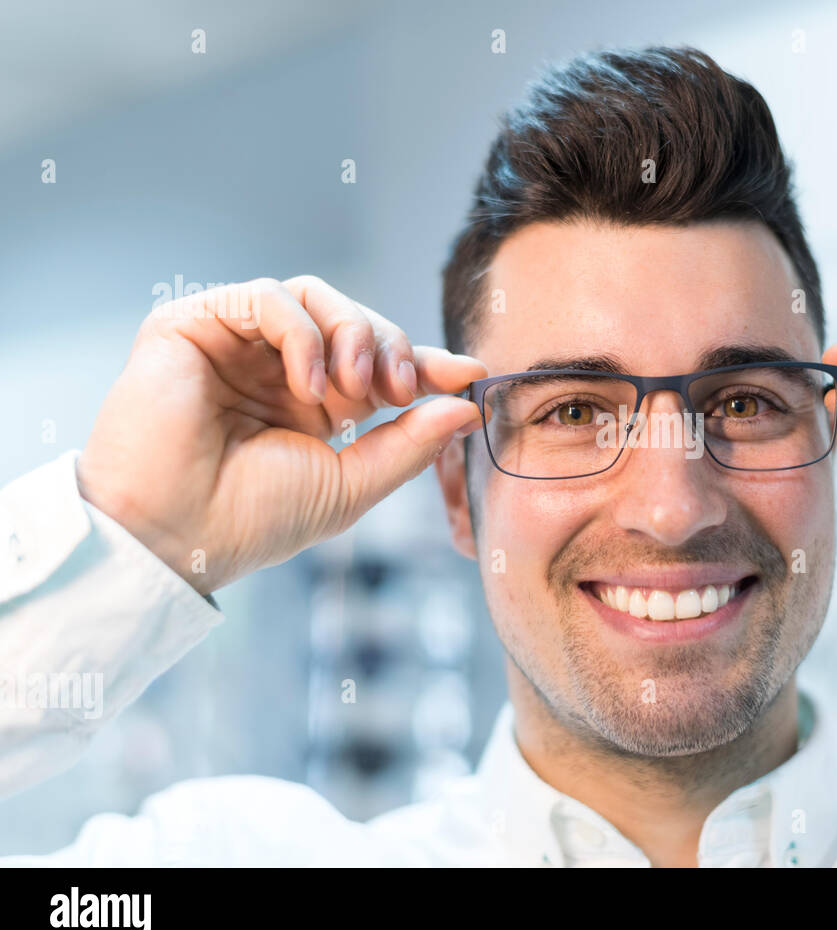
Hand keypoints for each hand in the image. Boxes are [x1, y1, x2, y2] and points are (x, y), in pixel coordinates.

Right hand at [76, 276, 486, 592]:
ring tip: (358, 387)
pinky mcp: (192, 324)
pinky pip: (266, 297)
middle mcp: (275, 367)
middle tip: (400, 388)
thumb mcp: (352, 484)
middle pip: (354, 319)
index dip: (425, 361)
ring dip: (353, 333)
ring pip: (314, 295)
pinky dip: (301, 333)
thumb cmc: (253, 520)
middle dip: (391, 346)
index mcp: (313, 404)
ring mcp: (236, 343)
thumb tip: (467, 405)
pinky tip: (309, 384)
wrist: (177, 535)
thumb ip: (410, 443)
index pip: (378, 361)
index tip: (468, 373)